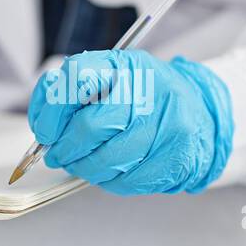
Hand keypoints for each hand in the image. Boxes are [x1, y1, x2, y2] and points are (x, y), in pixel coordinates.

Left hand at [28, 50, 232, 194]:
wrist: (202, 113)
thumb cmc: (147, 98)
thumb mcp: (114, 78)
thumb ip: (76, 93)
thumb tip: (43, 126)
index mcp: (125, 65)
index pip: (77, 77)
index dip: (53, 109)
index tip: (46, 130)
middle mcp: (148, 90)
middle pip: (89, 127)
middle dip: (65, 149)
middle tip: (58, 155)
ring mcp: (165, 123)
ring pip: (106, 160)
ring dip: (84, 169)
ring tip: (83, 164)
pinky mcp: (175, 155)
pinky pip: (127, 179)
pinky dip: (110, 181)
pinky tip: (111, 172)